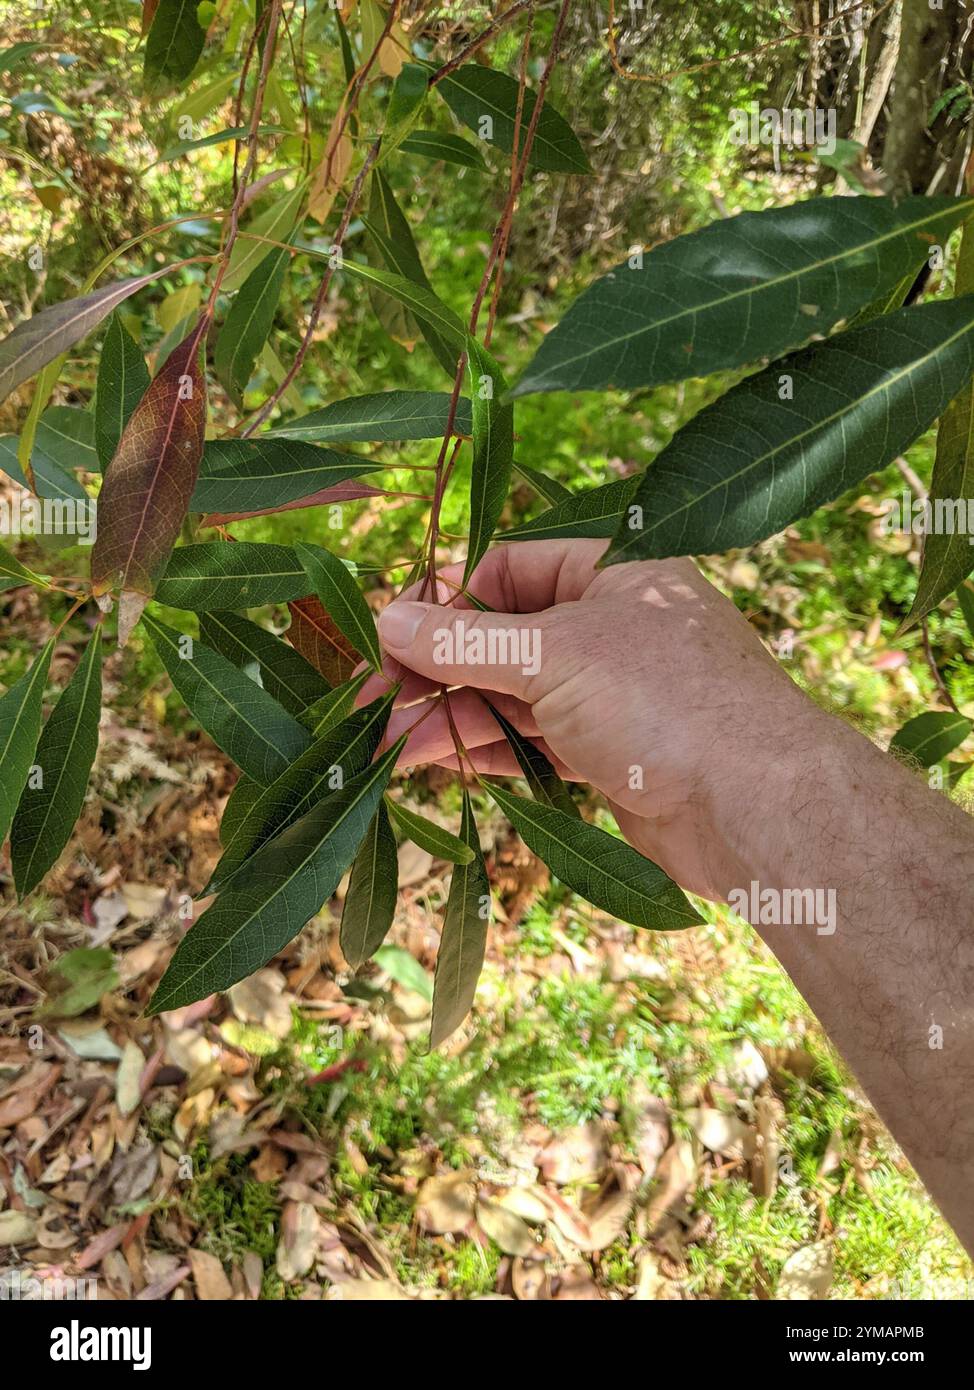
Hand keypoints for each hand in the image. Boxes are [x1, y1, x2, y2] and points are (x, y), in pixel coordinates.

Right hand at [368, 538, 809, 898]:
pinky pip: (531, 739)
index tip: (386, 634)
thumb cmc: (664, 703)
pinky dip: (483, 747)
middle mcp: (613, 627)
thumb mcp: (556, 655)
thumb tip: (389, 619)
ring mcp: (612, 694)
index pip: (508, 568)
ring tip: (385, 744)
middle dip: (436, 668)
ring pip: (512, 693)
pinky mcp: (610, 754)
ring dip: (449, 715)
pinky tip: (433, 761)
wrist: (756, 808)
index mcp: (613, 573)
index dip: (444, 599)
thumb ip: (468, 641)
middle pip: (503, 635)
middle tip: (372, 702)